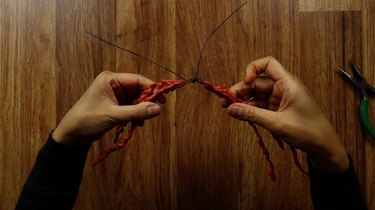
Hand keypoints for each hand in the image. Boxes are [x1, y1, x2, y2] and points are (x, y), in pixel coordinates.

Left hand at [52, 71, 163, 145]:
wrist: (71, 135)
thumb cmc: (87, 120)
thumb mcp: (113, 115)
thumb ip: (136, 112)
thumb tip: (158, 109)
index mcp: (110, 79)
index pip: (137, 80)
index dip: (151, 88)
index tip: (163, 98)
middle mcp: (113, 85)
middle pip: (138, 89)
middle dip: (146, 101)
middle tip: (155, 112)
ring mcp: (114, 95)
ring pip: (135, 99)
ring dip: (141, 110)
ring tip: (142, 121)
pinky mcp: (115, 105)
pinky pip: (131, 107)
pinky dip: (136, 114)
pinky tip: (137, 123)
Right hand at [225, 57, 348, 172]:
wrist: (323, 147)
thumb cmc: (308, 131)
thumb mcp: (277, 123)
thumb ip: (252, 115)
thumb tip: (231, 109)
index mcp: (287, 83)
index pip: (268, 64)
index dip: (253, 69)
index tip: (245, 82)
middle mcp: (283, 88)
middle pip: (257, 82)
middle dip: (241, 90)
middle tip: (226, 102)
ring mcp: (280, 99)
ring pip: (257, 94)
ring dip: (244, 101)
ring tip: (230, 109)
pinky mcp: (278, 110)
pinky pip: (260, 105)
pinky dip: (250, 109)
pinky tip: (241, 115)